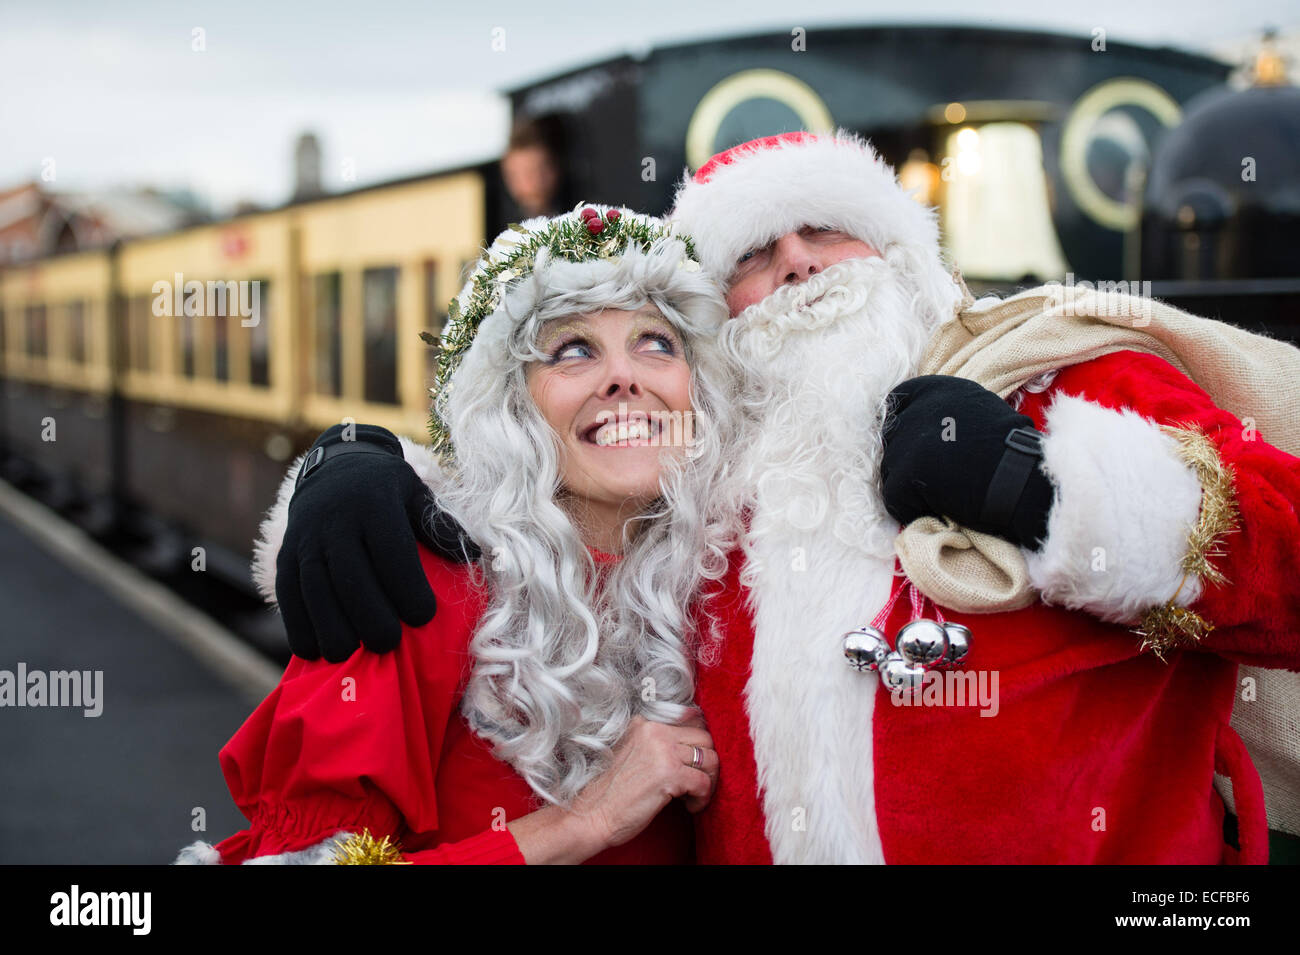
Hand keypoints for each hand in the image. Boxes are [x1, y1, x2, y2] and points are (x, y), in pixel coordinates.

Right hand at [276, 424, 480, 661]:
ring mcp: (305, 540)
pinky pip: (288, 595)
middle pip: (350, 577)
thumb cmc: (388, 490)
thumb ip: (441, 528)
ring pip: (314, 590)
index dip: (407, 588)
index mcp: (375, 505)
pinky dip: (300, 626)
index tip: (424, 617)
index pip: (391, 553)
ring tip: (350, 655)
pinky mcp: (284, 556)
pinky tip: (315, 651)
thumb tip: (473, 556)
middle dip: (369, 616)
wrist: (335, 468)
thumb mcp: (417, 495)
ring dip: (332, 628)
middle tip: (388, 643)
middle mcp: (335, 521)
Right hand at [572, 714, 718, 849]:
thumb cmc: (611, 791)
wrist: (591, 814)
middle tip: (698, 783)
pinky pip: (704, 783)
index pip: (691, 723)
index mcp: (645, 723)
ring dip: (709, 781)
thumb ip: (658, 743)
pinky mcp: (670, 774)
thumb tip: (694, 744)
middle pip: (705, 739)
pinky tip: (690, 807)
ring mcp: (663, 751)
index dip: (699, 747)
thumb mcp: (633, 753)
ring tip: (694, 797)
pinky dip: (702, 798)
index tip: (695, 765)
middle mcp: (655, 731)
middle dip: (708, 763)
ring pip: (710, 759)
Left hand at [881, 376, 1053, 548]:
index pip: (899, 402)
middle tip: (934, 476)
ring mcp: (907, 443)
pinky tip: (935, 510)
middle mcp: (916, 411)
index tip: (918, 444)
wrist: (1022, 478)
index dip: (906, 425)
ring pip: (891, 468)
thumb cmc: (1014, 450)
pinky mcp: (904, 475)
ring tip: (940, 494)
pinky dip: (910, 509)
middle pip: (892, 438)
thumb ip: (949, 412)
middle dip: (907, 458)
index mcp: (937, 390)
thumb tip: (933, 426)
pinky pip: (894, 498)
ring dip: (909, 484)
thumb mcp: (981, 409)